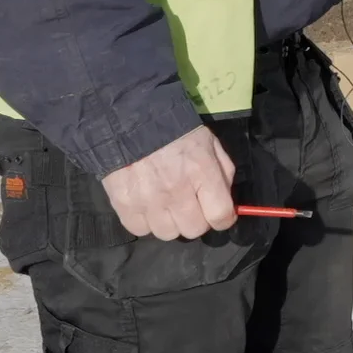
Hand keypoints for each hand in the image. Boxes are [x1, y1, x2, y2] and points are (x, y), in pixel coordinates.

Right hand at [101, 125, 236, 239]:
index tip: (218, 214)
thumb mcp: (209, 144)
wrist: (131, 119)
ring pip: (167, 233)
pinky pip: (140, 230)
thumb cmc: (176, 131)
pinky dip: (145, 221)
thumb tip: (228, 203)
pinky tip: (146, 204)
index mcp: (201, 172)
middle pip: (194, 230)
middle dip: (196, 220)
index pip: (220, 215)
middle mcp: (176, 190)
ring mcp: (148, 200)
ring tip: (165, 204)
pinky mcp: (124, 204)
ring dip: (169, 222)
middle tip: (189, 205)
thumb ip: (223, 173)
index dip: (223, 218)